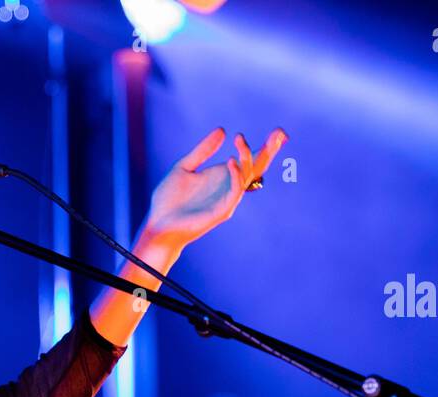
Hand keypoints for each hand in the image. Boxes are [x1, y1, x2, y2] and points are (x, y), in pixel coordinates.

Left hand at [143, 127, 286, 248]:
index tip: (279, 132)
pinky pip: (235, 192)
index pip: (249, 159)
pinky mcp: (221, 212)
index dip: (266, 147)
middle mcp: (229, 186)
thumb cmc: (169, 200)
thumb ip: (203, 150)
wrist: (158, 224)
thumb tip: (223, 130)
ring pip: (247, 176)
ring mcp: (227, 199)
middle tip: (280, 133)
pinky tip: (231, 161)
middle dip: (269, 151)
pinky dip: (236, 176)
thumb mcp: (184, 167)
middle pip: (256, 167)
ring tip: (238, 139)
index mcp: (222, 175)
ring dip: (246, 157)